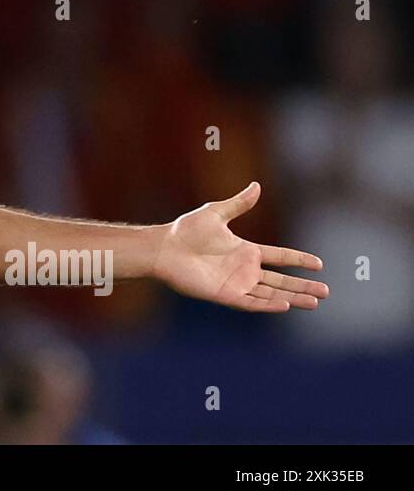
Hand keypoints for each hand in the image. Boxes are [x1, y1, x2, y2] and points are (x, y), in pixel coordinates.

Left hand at [153, 182, 328, 311]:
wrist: (164, 248)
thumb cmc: (186, 230)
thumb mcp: (216, 213)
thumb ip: (238, 203)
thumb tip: (256, 185)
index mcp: (245, 251)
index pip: (280, 257)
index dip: (298, 260)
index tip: (319, 263)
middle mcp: (244, 270)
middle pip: (281, 280)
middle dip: (303, 286)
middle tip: (326, 291)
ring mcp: (236, 283)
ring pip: (271, 294)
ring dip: (293, 298)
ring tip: (315, 302)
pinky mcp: (225, 295)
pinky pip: (252, 302)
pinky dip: (268, 305)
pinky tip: (285, 305)